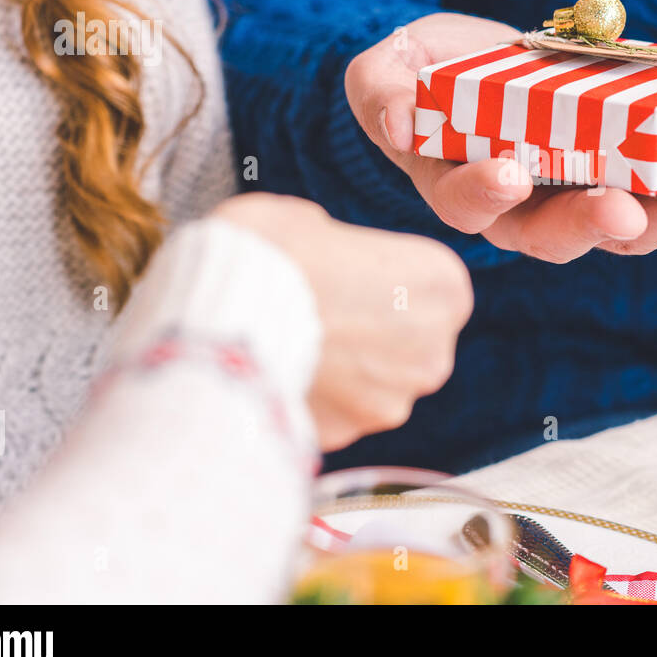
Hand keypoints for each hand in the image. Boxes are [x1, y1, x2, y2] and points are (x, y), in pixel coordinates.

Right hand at [214, 194, 472, 449]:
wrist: (214, 314)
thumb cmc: (268, 251)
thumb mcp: (315, 221)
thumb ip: (345, 251)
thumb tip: (331, 263)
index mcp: (443, 284)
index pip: (432, 287)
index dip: (386, 281)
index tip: (348, 276)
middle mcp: (433, 350)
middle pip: (412, 342)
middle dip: (374, 332)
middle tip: (319, 312)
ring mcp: (391, 400)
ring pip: (377, 385)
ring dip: (346, 372)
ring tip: (294, 345)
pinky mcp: (349, 435)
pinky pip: (337, 415)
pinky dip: (315, 401)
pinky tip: (278, 374)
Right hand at [344, 12, 656, 261]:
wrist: (465, 62)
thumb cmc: (417, 73)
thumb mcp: (385, 72)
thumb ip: (384, 94)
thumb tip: (396, 119)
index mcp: (462, 188)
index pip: (469, 206)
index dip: (487, 195)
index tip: (510, 173)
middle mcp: (525, 208)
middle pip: (564, 234)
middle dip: (603, 222)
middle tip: (631, 206)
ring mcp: (581, 191)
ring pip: (632, 221)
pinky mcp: (628, 165)